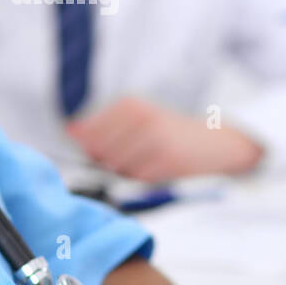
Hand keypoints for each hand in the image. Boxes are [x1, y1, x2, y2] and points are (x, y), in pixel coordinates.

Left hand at [66, 97, 262, 181]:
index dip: (87, 146)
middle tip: (129, 157)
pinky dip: (140, 179)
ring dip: (123, 171)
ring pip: (116, 166)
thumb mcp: (138, 118)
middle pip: (99, 151)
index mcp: (131, 105)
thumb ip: (103, 126)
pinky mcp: (167, 162)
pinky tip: (154, 170)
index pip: (87, 132)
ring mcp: (155, 140)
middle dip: (104, 160)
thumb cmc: (170, 133)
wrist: (216, 143)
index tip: (97, 149)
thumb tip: (70, 131)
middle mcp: (142, 118)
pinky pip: (137, 178)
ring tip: (143, 162)